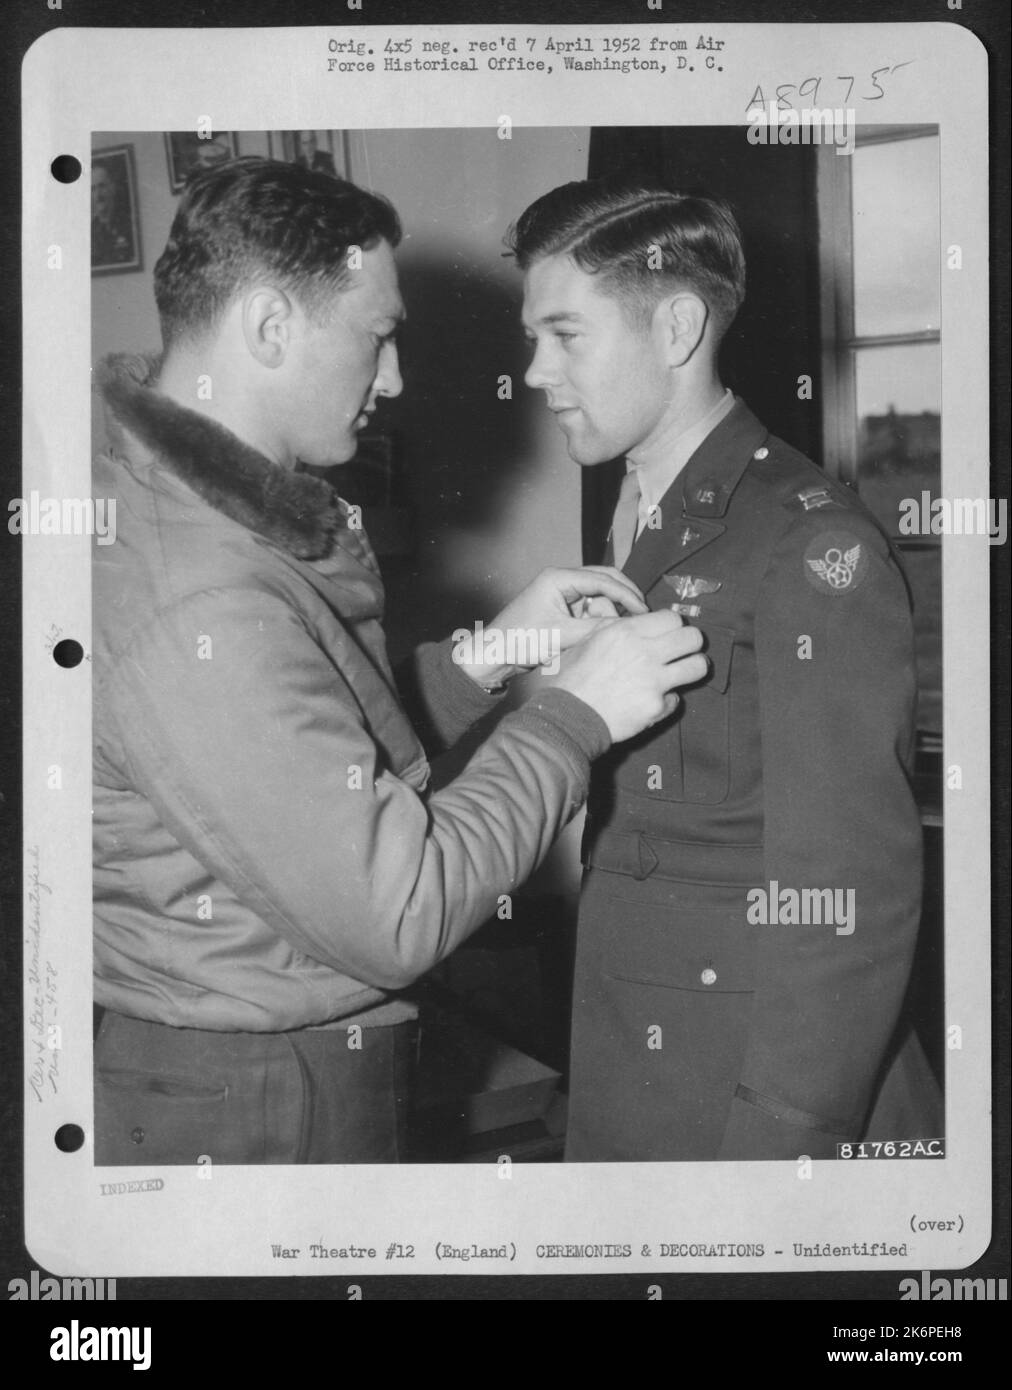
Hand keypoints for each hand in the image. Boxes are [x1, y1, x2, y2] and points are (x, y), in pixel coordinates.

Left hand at [456, 566, 647, 687]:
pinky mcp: (561, 607)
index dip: (626, 595)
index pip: (603, 580)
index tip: (643, 611)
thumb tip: (627, 627)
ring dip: (611, 608)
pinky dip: (600, 616)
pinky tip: (608, 629)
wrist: (494, 654)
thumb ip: (595, 628)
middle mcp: (561, 579)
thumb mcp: (562, 635)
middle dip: (623, 596)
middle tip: (643, 614)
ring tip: (623, 626)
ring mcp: (561, 592)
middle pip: (604, 580)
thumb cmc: (521, 641)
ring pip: (598, 594)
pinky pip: (588, 606)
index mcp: (558, 578)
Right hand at [552, 610, 707, 742]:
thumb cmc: (570, 678)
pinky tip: (651, 701)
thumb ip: (611, 627)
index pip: (672, 617)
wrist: (566, 716)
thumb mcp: (585, 641)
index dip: (672, 626)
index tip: (667, 634)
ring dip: (691, 668)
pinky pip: (676, 699)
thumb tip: (630, 620)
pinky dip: (666, 701)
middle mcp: (644, 652)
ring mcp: (653, 681)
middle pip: (693, 637)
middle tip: (681, 651)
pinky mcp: (656, 706)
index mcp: (626, 631)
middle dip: (690, 643)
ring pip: (698, 666)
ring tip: (681, 672)